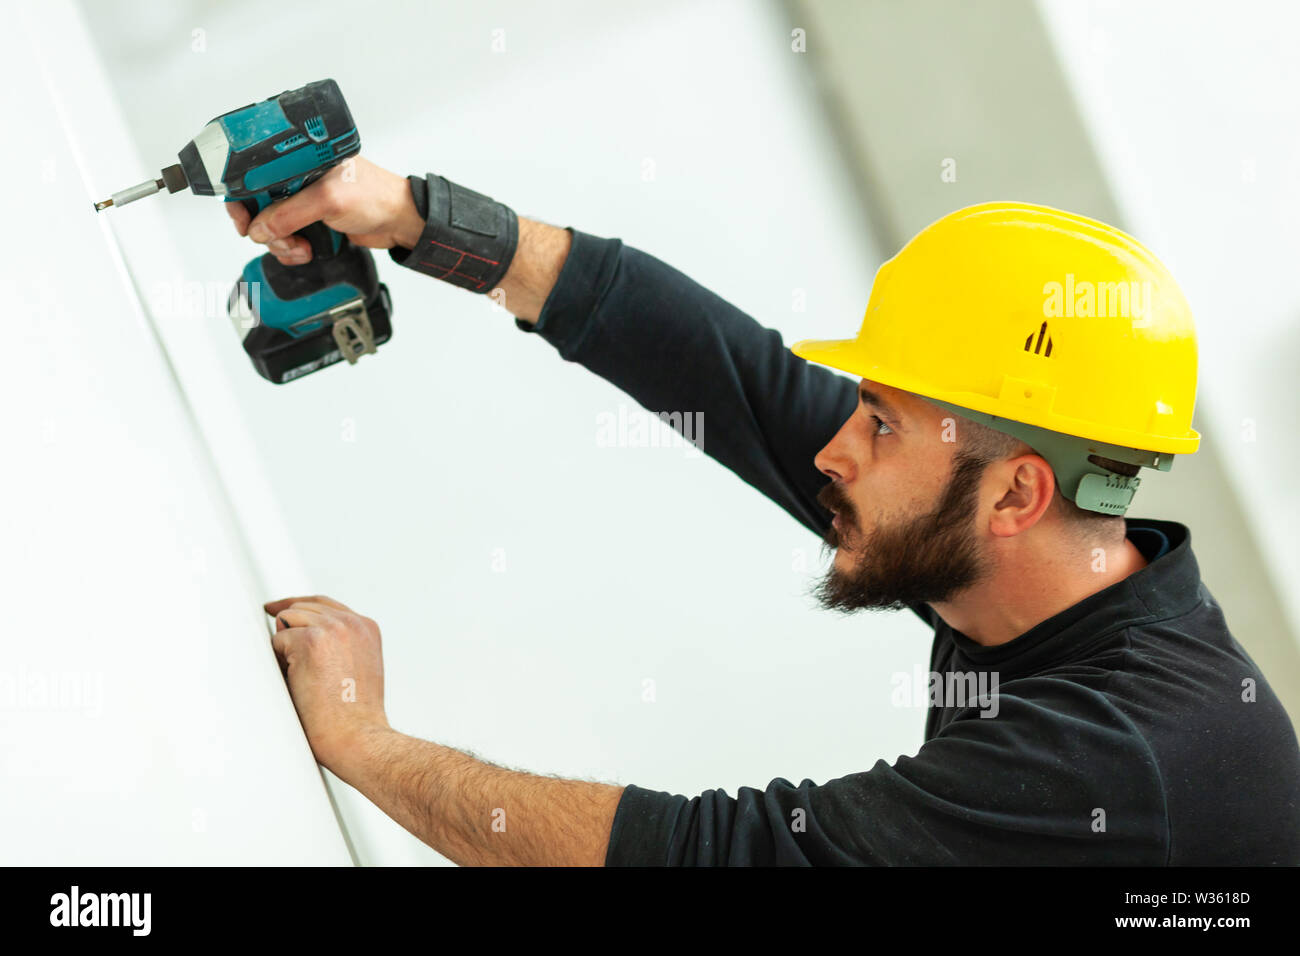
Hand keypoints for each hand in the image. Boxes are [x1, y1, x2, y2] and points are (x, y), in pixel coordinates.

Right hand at [228, 156, 424, 265]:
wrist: (400, 222)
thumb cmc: (376, 197)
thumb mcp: (328, 201)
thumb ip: (290, 214)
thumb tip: (259, 228)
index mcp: (298, 159)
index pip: (253, 174)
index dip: (242, 199)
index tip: (244, 221)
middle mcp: (297, 178)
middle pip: (258, 205)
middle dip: (265, 228)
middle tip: (277, 240)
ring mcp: (304, 201)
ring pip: (271, 227)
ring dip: (280, 243)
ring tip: (300, 248)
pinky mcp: (312, 222)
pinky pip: (287, 238)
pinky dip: (291, 250)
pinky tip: (307, 251)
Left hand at [265, 593, 390, 773]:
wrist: (356, 737)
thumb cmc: (354, 716)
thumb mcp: (359, 668)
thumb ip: (341, 645)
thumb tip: (299, 634)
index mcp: (367, 628)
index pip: (325, 605)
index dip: (297, 607)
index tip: (275, 610)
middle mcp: (352, 622)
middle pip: (301, 607)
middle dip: (289, 631)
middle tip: (289, 664)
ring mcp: (333, 628)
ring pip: (287, 620)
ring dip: (286, 648)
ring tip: (301, 680)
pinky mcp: (312, 640)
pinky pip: (277, 642)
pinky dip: (280, 664)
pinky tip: (299, 685)